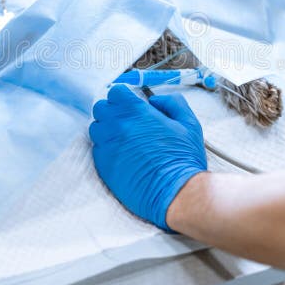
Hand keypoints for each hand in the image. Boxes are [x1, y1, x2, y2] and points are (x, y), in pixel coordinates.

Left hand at [90, 85, 206, 230]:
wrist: (176, 193)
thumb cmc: (183, 160)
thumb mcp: (189, 123)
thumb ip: (171, 102)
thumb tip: (155, 100)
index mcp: (136, 113)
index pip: (115, 92)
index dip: (123, 97)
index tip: (130, 104)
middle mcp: (117, 127)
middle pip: (101, 108)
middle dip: (113, 111)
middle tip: (127, 121)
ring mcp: (107, 146)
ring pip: (96, 128)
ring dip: (106, 130)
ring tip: (123, 139)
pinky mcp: (103, 166)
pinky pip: (96, 149)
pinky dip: (105, 148)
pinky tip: (122, 155)